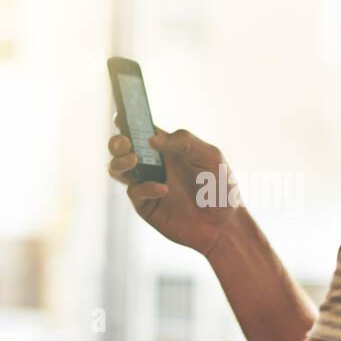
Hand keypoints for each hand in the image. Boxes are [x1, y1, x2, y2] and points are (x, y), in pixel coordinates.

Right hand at [107, 120, 245, 256]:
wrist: (224, 223)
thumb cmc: (220, 187)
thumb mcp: (209, 156)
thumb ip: (183, 142)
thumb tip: (151, 139)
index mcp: (167, 148)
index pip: (141, 130)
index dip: (127, 121)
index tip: (120, 116)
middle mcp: (153, 164)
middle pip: (121, 148)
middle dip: (116, 142)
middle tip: (125, 142)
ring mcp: (147, 185)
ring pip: (118, 169)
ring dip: (119, 162)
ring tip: (133, 160)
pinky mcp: (146, 206)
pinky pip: (134, 192)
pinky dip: (145, 188)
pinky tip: (163, 189)